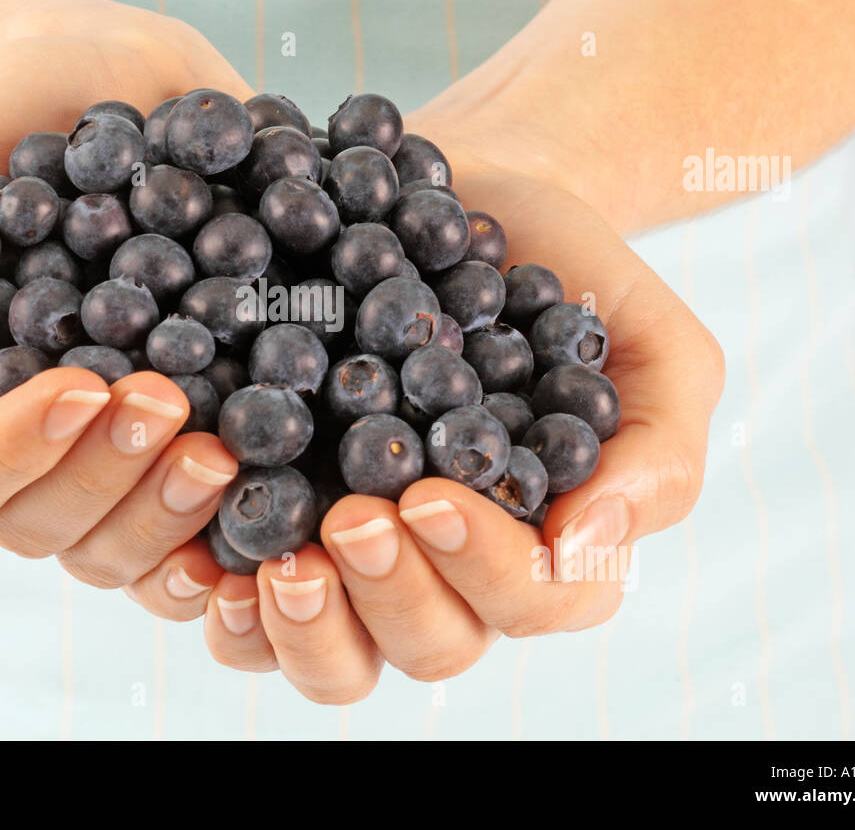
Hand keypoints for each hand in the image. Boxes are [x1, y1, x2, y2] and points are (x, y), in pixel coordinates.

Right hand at [0, 4, 253, 593]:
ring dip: (172, 514)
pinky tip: (266, 511)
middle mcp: (13, 445)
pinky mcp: (175, 444)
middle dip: (110, 479)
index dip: (18, 451)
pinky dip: (227, 538)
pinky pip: (193, 534)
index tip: (86, 382)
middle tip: (173, 404)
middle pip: (43, 528)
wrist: (102, 74)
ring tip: (229, 447)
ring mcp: (96, 456)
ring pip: (117, 550)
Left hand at [127, 114, 723, 702]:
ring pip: (331, 656)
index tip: (431, 495)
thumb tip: (588, 547)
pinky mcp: (279, 511)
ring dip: (300, 629)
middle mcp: (449, 568)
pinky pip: (244, 597)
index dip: (484, 569)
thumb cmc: (566, 272)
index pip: (530, 601)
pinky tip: (196, 560)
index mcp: (546, 545)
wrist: (463, 198)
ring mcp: (358, 552)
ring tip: (270, 562)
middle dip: (389, 595)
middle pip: (428, 645)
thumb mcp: (655, 346)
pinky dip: (217, 599)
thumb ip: (657, 450)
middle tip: (352, 519)